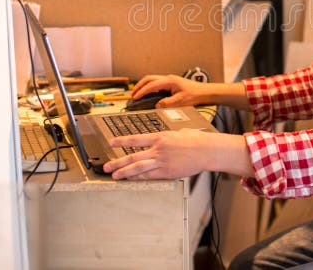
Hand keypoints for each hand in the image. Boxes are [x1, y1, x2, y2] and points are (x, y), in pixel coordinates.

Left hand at [103, 131, 254, 179]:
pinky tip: (132, 179)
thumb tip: (162, 139)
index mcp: (160, 137)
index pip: (135, 139)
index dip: (121, 141)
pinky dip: (139, 178)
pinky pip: (150, 176)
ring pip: (138, 168)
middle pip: (132, 156)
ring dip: (124, 172)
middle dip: (117, 162)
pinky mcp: (167, 172)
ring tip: (115, 176)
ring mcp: (162, 161)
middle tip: (106, 166)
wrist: (206, 150)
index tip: (111, 143)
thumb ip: (167, 137)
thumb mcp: (178, 133)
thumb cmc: (196, 140)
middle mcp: (158, 149)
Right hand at [130, 74, 209, 108]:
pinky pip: (156, 84)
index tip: (135, 97)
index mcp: (169, 81)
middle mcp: (168, 79)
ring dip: (144, 86)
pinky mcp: (170, 84)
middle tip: (132, 95)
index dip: (142, 91)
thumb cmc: (195, 95)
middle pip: (149, 79)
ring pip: (152, 80)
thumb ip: (168, 103)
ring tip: (137, 94)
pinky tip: (148, 95)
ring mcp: (169, 80)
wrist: (204, 92)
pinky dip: (149, 88)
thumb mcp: (181, 101)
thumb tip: (157, 105)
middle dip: (139, 86)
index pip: (152, 85)